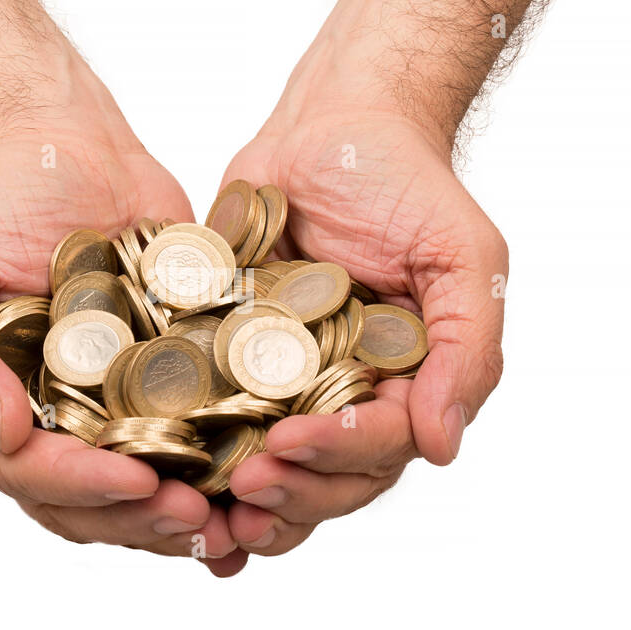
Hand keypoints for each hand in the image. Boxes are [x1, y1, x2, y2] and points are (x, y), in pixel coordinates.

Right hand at [0, 96, 244, 571]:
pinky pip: (193, 443)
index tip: (137, 482)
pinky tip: (260, 489)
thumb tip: (1, 431)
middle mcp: (45, 427)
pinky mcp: (165, 386)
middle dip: (143, 520)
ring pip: (142, 492)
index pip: (30, 475)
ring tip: (238, 525)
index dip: (82, 486)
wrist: (65, 145)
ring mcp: (106, 411)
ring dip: (185, 517)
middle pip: (89, 505)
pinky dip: (222, 475)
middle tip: (200, 518)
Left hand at [217, 46, 507, 558]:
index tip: (291, 443)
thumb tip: (443, 448)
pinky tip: (164, 475)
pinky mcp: (228, 358)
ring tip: (204, 507)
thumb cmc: (410, 185)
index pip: (380, 447)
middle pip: (324, 478)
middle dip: (287, 493)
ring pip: (269, 465)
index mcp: (407, 387)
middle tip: (244, 490)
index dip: (338, 456)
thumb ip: (466, 351)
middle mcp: (348, 397)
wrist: (335, 122)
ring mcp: (286, 383)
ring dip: (241, 497)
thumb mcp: (463, 259)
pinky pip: (211, 415)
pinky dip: (194, 454)